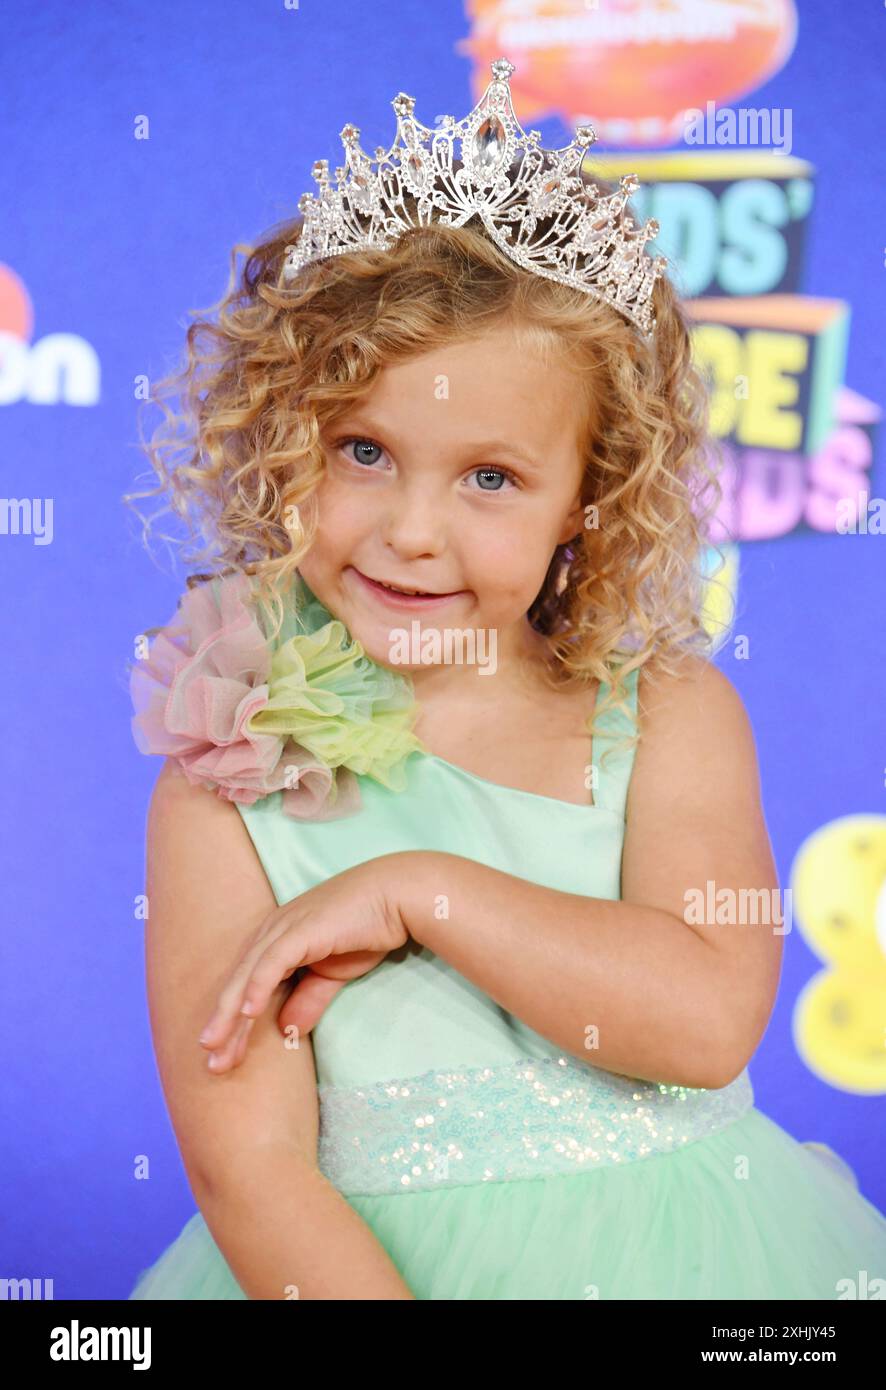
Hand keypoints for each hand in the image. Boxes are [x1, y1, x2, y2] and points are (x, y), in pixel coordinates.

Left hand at [198, 853, 410, 1072]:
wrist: (395, 896)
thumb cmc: (365, 929)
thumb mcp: (333, 975)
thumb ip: (309, 999)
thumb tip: (288, 1030)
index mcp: (275, 941)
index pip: (246, 988)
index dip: (233, 1025)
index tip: (222, 1060)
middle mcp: (271, 932)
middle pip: (239, 985)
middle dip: (223, 1026)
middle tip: (212, 1065)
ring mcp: (283, 928)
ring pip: (248, 976)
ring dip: (230, 1014)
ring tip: (216, 1047)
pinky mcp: (301, 929)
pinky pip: (273, 962)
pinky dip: (258, 987)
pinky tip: (247, 1013)